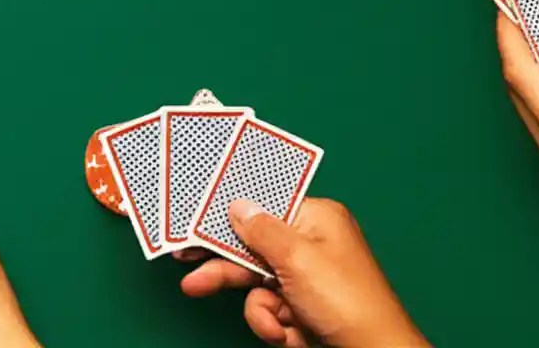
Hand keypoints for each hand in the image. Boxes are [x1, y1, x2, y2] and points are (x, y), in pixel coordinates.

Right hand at [179, 199, 424, 347]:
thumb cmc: (348, 303)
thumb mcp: (298, 259)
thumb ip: (261, 230)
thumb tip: (238, 204)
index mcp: (316, 219)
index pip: (262, 206)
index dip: (228, 214)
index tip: (193, 220)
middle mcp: (311, 245)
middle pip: (253, 248)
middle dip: (227, 270)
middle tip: (190, 274)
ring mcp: (306, 278)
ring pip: (257, 286)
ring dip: (262, 309)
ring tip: (274, 327)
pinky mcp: (302, 307)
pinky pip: (269, 309)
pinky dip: (274, 325)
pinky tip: (289, 335)